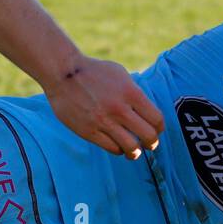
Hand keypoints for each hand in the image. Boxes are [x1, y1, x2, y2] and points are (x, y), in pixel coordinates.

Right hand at [44, 56, 164, 159]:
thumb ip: (135, 93)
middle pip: (148, 136)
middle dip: (152, 143)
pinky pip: (111, 148)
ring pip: (130, 147)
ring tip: (134, 150)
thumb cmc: (94, 72)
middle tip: (149, 144)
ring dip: (135, 151)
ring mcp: (103, 121)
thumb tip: (147, 112)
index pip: (157, 119)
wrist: (62, 72)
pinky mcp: (88, 131)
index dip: (159, 128)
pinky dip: (118, 149)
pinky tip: (117, 145)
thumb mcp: (121, 75)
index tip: (157, 130)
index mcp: (131, 93)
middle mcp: (119, 109)